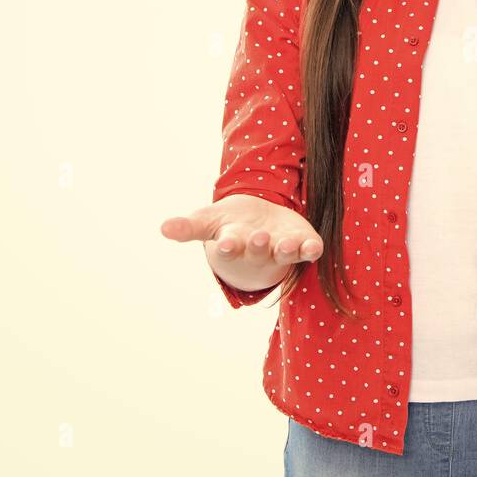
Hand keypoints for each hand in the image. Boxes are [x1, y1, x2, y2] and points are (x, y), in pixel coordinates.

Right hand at [160, 193, 322, 292]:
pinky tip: (313, 246)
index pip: (229, 249)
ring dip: (287, 250)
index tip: (226, 243)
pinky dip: (311, 249)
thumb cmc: (231, 225)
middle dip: (258, 246)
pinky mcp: (302, 243)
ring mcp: (281, 249)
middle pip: (258, 252)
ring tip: (288, 243)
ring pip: (285, 255)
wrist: (259, 223)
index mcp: (234, 244)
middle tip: (258, 237)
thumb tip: (163, 228)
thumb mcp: (209, 222)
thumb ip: (188, 227)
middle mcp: (258, 251)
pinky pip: (308, 250)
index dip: (228, 247)